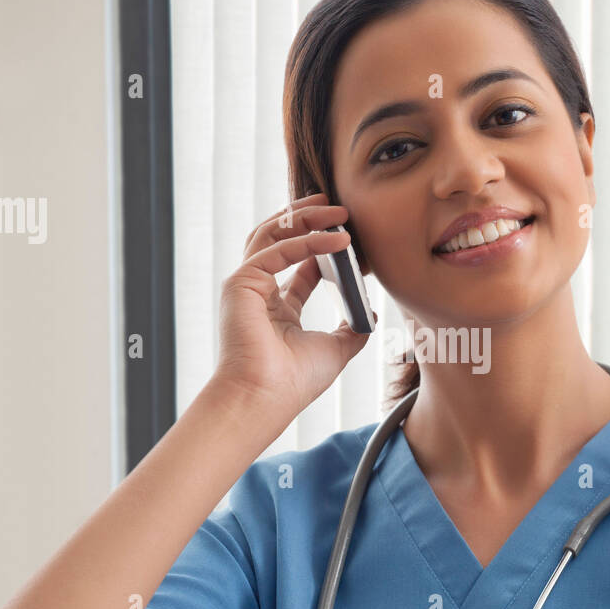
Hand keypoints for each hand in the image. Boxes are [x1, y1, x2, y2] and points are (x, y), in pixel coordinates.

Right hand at [213, 192, 372, 417]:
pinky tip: (336, 240)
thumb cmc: (293, 383)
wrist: (265, 399)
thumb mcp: (335, 350)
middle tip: (340, 209)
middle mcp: (258, 292)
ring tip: (337, 211)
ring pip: (271, 234)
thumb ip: (352, 329)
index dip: (321, 243)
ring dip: (304, 218)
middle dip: (308, 218)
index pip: (296, 262)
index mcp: (276, 308)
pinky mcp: (241, 283)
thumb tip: (368, 312)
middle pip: (280, 239)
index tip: (348, 234)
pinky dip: (307, 241)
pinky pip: (276, 250)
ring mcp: (246, 286)